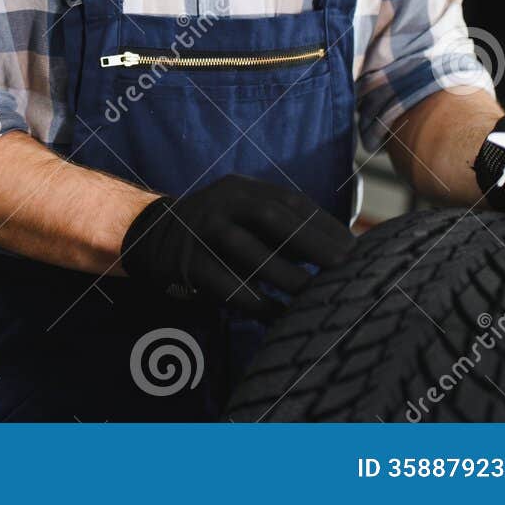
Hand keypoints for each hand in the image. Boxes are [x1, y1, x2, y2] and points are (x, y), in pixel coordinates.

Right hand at [117, 174, 356, 317]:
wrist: (150, 238)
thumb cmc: (215, 235)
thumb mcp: (243, 219)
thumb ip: (281, 228)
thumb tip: (341, 251)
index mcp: (242, 189)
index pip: (291, 202)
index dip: (324, 225)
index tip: (355, 249)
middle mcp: (221, 203)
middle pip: (271, 217)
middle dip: (311, 241)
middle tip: (345, 266)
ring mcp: (201, 231)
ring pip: (249, 251)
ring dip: (287, 276)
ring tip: (318, 296)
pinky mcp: (187, 263)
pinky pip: (225, 283)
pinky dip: (255, 301)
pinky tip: (279, 315)